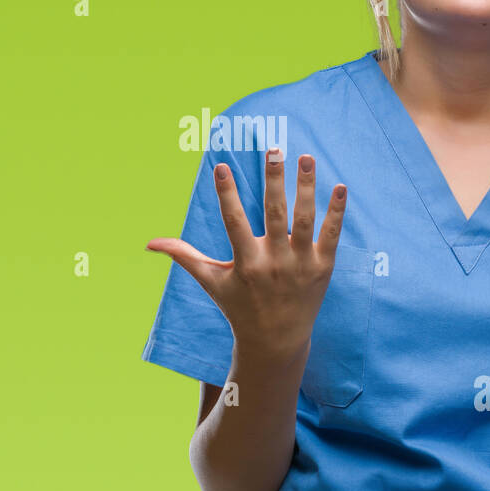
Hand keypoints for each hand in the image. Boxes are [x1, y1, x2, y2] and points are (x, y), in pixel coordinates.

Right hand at [146, 149, 348, 361]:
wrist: (276, 341)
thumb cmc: (239, 307)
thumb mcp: (211, 281)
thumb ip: (184, 256)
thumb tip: (149, 243)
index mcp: (246, 263)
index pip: (233, 221)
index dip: (226, 193)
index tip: (221, 166)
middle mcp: (275, 262)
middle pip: (275, 214)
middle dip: (274, 180)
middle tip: (273, 149)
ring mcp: (301, 265)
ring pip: (306, 220)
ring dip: (306, 187)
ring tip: (306, 156)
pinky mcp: (323, 268)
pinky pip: (331, 235)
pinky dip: (336, 212)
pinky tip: (340, 186)